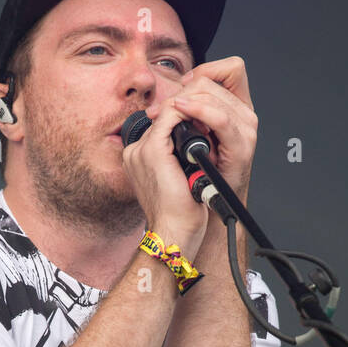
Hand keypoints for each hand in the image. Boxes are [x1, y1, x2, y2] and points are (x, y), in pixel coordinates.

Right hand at [121, 100, 208, 258]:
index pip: (161, 127)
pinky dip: (191, 113)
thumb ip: (180, 163)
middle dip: (190, 115)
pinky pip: (172, 115)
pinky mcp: (153, 150)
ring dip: (192, 113)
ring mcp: (141, 150)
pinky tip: (207, 122)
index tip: (206, 127)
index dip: (185, 121)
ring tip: (211, 124)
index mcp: (139, 160)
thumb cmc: (180, 217)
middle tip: (211, 122)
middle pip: (164, 118)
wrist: (174, 234)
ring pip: (168, 112)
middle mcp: (135, 152)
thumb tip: (198, 149)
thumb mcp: (179, 183)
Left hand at [144, 56, 257, 198]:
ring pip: (214, 93)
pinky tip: (182, 112)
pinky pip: (221, 117)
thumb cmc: (192, 181)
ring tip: (170, 112)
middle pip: (214, 80)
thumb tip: (171, 99)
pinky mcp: (241, 145)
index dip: (201, 73)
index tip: (181, 91)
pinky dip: (200, 110)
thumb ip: (188, 116)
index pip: (227, 70)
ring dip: (187, 99)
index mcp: (235, 110)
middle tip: (164, 108)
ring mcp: (246, 129)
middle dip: (185, 89)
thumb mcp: (189, 140)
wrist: (200, 212)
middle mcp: (244, 115)